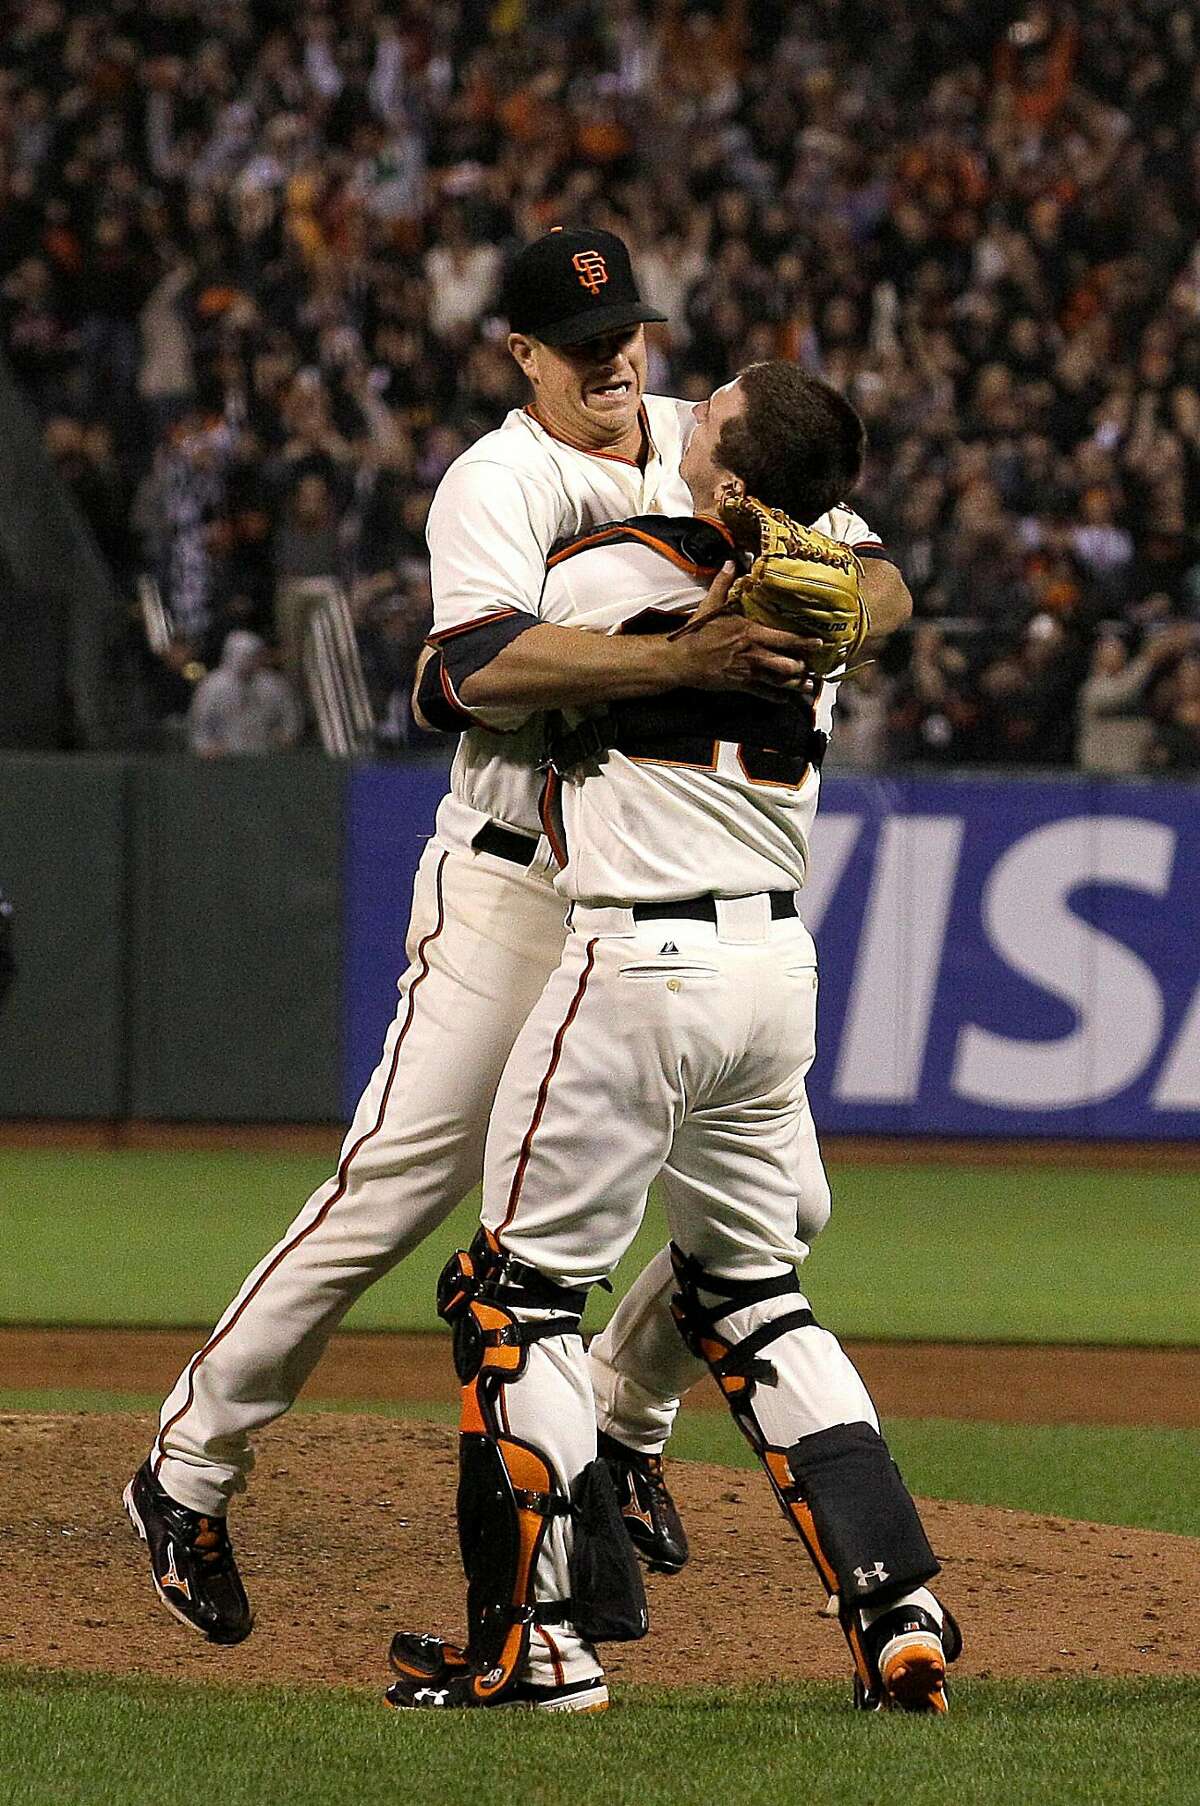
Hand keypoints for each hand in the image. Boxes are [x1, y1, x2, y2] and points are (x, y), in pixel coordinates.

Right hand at [665, 570, 821, 697]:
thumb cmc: (697, 633)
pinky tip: (786, 698)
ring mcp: (747, 671)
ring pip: (778, 681)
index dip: (804, 642)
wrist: (681, 659)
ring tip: (808, 687)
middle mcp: (753, 654)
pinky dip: (776, 696)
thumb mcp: (710, 605)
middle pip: (786, 663)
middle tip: (815, 668)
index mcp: (750, 632)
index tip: (819, 643)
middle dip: (802, 667)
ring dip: (794, 685)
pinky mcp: (740, 685)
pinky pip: (763, 693)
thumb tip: (731, 562)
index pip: (784, 638)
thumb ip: (723, 583)